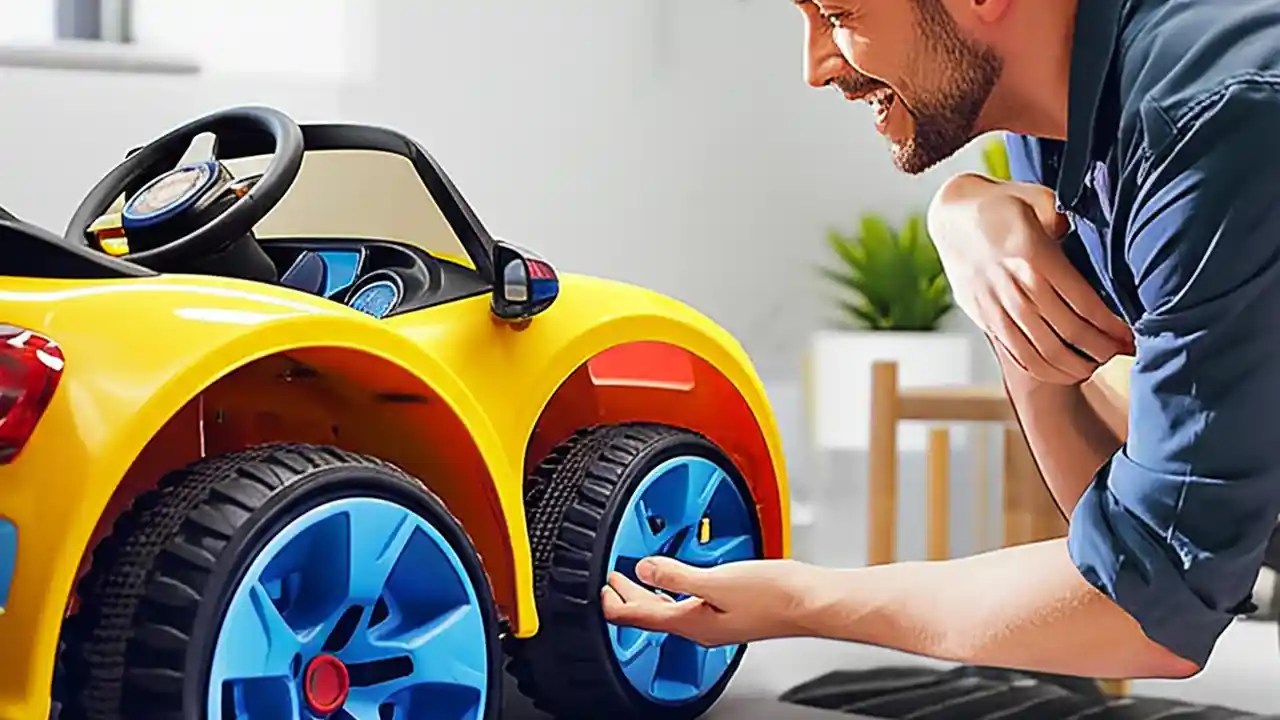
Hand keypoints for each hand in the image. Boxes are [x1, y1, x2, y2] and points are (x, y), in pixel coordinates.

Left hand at [601, 556, 820, 646]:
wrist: (812, 602)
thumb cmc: (775, 595)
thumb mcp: (717, 579)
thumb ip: (676, 574)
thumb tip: (644, 568)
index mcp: (692, 623)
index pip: (639, 619)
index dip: (614, 605)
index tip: (600, 590)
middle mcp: (700, 627)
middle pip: (651, 616)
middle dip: (627, 598)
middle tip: (611, 581)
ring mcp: (715, 622)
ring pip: (669, 610)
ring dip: (648, 592)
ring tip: (635, 577)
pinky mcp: (729, 612)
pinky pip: (688, 604)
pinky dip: (672, 589)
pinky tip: (676, 579)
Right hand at [927, 175, 1133, 383]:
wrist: (952, 217)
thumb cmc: (1002, 206)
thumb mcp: (1038, 198)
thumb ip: (1067, 218)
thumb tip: (1093, 235)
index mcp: (1034, 257)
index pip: (1084, 304)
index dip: (1112, 327)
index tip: (1130, 335)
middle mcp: (1015, 287)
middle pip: (1068, 333)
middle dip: (1102, 349)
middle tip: (1121, 350)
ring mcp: (997, 307)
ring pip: (1043, 353)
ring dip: (1074, 366)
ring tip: (1096, 364)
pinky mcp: (985, 319)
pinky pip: (1017, 355)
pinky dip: (1045, 370)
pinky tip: (1064, 370)